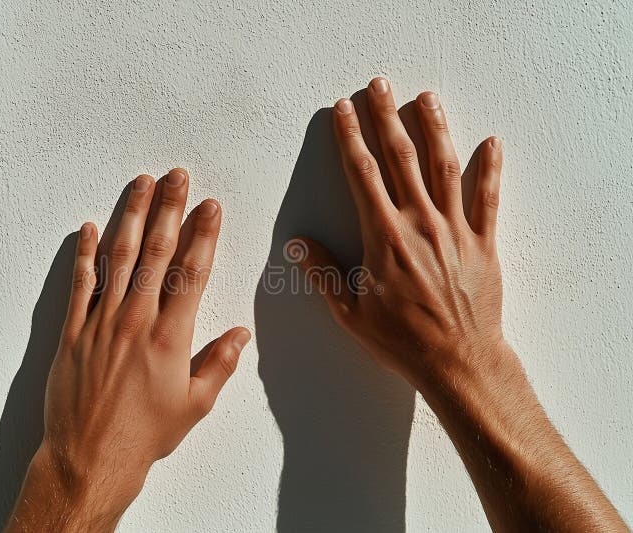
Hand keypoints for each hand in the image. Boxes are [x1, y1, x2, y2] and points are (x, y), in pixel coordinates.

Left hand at [6, 168, 250, 532]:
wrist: (90, 457)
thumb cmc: (145, 434)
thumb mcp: (194, 405)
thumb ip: (219, 364)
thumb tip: (240, 334)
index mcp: (170, 337)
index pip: (192, 273)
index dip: (204, 235)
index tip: (211, 206)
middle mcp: (136, 321)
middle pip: (157, 252)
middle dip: (170, 210)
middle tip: (178, 177)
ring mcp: (101, 323)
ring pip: (119, 257)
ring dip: (132, 217)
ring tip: (141, 185)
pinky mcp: (72, 332)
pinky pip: (79, 284)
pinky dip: (84, 254)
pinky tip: (90, 227)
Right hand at [298, 77, 503, 388]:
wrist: (458, 363)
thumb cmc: (402, 341)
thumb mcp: (351, 313)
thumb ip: (324, 273)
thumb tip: (298, 244)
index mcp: (385, 237)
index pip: (362, 174)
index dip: (350, 138)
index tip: (344, 110)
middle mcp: (420, 224)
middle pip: (400, 158)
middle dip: (387, 118)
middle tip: (380, 85)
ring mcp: (456, 231)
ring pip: (444, 167)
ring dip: (434, 128)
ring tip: (426, 98)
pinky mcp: (483, 245)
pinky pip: (488, 199)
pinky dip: (490, 169)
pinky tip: (491, 144)